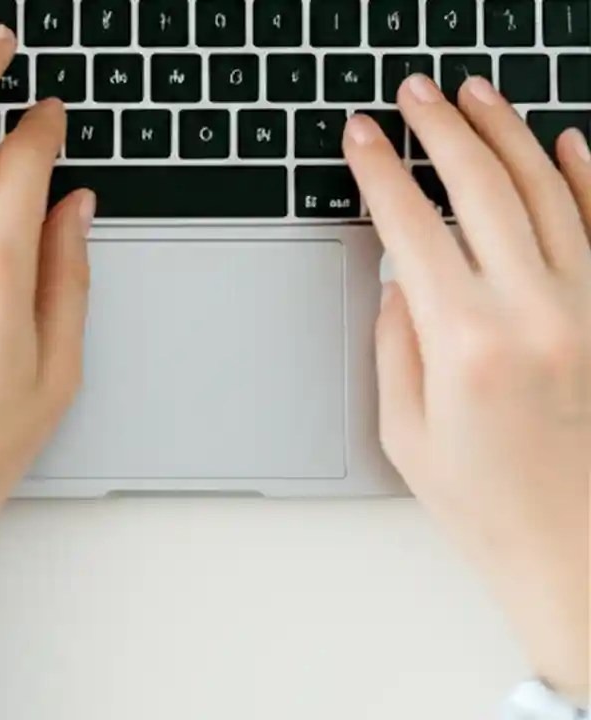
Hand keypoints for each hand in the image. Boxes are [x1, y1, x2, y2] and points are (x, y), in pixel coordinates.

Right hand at [345, 75, 590, 701]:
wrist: (575, 551)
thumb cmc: (487, 504)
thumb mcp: (405, 431)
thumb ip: (398, 342)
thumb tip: (401, 277)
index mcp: (468, 342)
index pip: (413, 225)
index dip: (380, 171)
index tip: (362, 135)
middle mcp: (535, 312)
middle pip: (483, 189)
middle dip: (440, 130)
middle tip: (415, 93)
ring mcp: (585, 308)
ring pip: (548, 191)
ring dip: (507, 134)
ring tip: (477, 95)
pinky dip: (586, 176)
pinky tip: (567, 142)